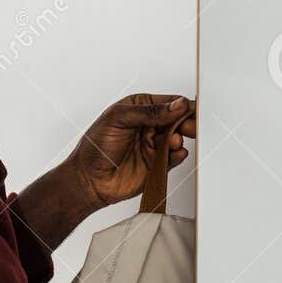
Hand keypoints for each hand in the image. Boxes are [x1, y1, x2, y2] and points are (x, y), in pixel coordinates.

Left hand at [68, 93, 196, 208]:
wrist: (88, 179)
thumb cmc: (95, 146)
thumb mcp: (119, 119)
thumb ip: (151, 112)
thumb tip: (177, 105)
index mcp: (140, 108)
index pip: (168, 103)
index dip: (182, 105)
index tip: (193, 109)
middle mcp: (149, 125)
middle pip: (178, 120)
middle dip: (187, 122)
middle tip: (192, 126)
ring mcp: (153, 145)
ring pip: (177, 138)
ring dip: (179, 138)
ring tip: (173, 141)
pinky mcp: (157, 164)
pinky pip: (174, 158)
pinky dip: (178, 155)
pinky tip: (175, 153)